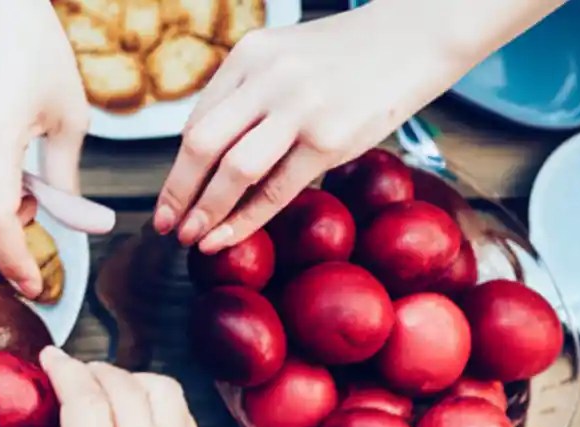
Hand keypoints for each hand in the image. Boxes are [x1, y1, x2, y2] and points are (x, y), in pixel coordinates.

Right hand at [0, 348, 225, 426]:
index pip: (84, 394)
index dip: (63, 367)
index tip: (49, 358)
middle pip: (120, 382)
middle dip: (92, 369)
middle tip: (71, 376)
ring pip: (160, 386)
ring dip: (130, 377)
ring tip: (109, 391)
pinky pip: (181, 410)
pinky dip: (158, 397)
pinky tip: (143, 415)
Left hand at [154, 5, 464, 252]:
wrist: (415, 36)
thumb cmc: (345, 58)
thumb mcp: (285, 60)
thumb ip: (248, 99)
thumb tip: (208, 161)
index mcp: (249, 55)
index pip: (197, 121)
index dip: (177, 168)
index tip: (166, 200)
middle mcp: (268, 78)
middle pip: (201, 144)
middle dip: (176, 192)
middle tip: (164, 226)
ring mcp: (300, 108)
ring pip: (233, 170)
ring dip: (205, 210)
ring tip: (191, 237)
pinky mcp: (330, 138)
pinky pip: (276, 190)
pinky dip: (245, 220)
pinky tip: (227, 238)